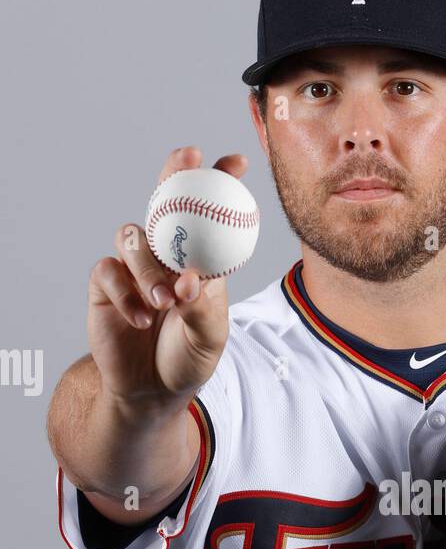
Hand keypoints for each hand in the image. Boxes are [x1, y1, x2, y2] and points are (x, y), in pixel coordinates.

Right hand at [87, 146, 245, 404]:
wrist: (152, 391)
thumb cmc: (188, 358)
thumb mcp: (209, 337)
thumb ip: (203, 306)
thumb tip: (190, 279)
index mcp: (201, 260)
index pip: (210, 214)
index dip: (220, 183)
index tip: (237, 162)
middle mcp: (166, 254)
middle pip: (167, 201)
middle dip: (176, 173)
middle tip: (189, 158)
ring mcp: (134, 266)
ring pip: (134, 238)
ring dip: (151, 268)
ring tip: (167, 303)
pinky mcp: (106, 284)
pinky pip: (109, 270)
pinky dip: (127, 294)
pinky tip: (142, 318)